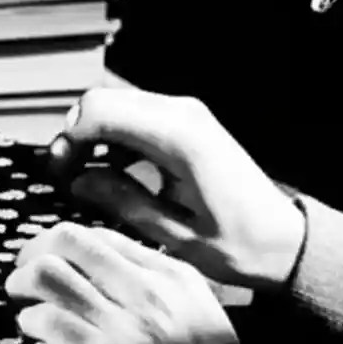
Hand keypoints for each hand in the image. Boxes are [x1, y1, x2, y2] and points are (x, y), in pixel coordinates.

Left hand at [5, 222, 290, 343]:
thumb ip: (160, 291)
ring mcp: (125, 324)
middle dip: (35, 250)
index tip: (51, 254)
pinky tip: (32, 330)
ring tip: (20, 297)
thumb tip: (106, 277)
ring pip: (49, 274)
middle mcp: (149, 291)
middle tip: (24, 268)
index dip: (67, 243)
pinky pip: (47, 320)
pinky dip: (29, 321)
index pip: (104, 236)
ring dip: (22, 282)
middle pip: (70, 241)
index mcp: (175, 276)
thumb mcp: (199, 315)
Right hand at [49, 88, 305, 291]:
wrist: (283, 239)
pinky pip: (137, 116)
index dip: (69, 138)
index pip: (101, 110)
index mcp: (180, 138)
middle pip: (104, 99)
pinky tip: (113, 172)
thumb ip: (122, 201)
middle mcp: (183, 115)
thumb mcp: (174, 234)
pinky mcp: (188, 125)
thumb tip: (78, 180)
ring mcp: (187, 116)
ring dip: (94, 136)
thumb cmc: (241, 243)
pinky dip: (116, 137)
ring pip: (118, 105)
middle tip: (66, 176)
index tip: (59, 171)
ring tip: (86, 178)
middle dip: (76, 135)